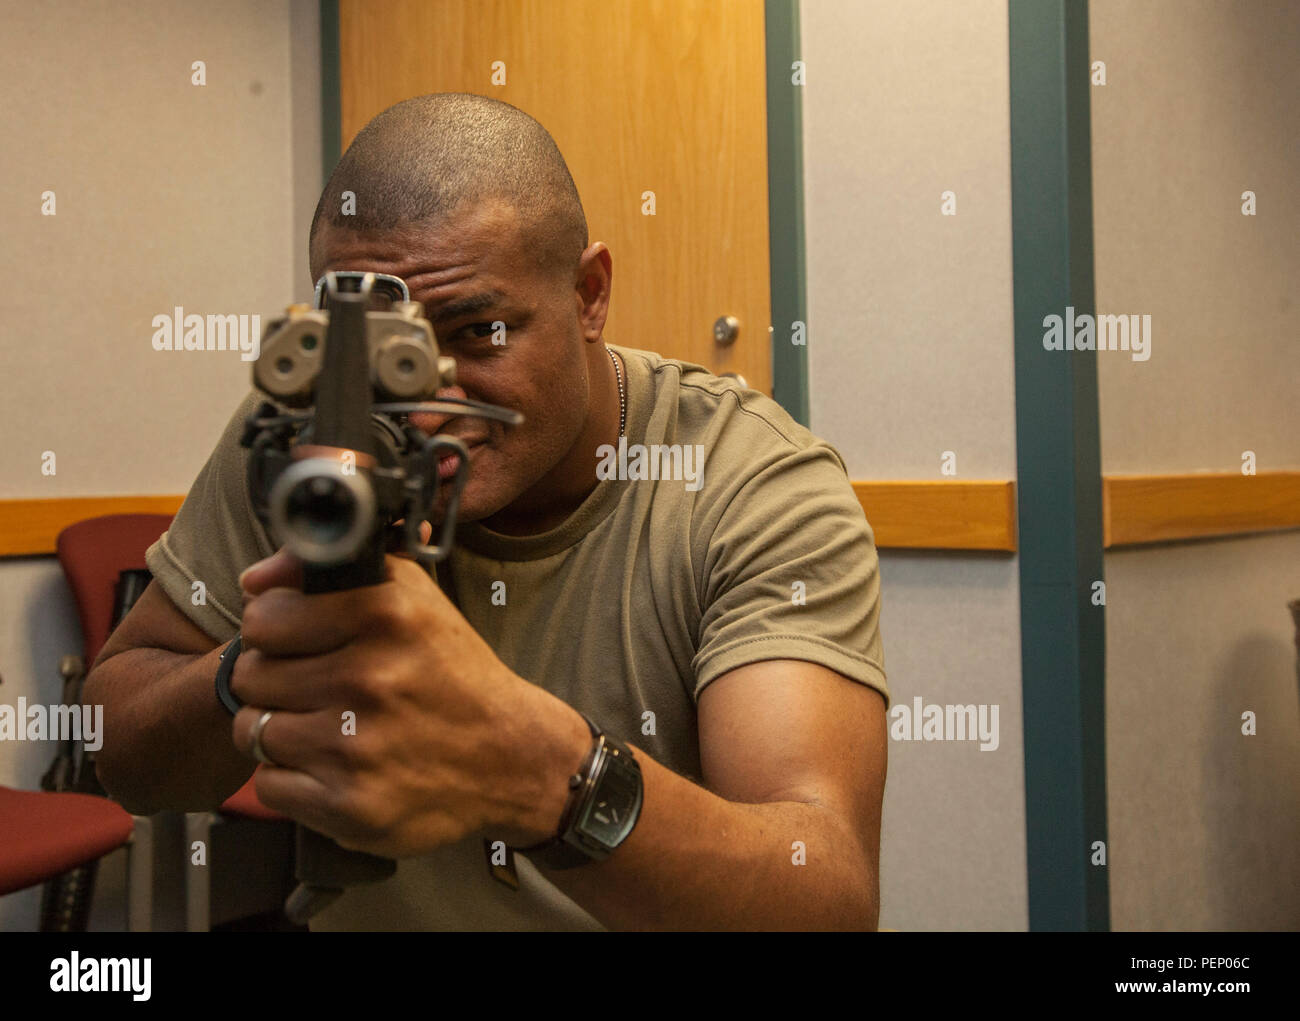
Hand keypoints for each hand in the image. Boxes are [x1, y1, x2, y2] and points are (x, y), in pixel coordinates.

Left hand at [229, 544, 586, 857]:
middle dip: (276, 681)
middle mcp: (370, 677)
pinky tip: (332, 766)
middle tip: (318, 688)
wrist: (511, 757)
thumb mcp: (411, 599)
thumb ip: (327, 572)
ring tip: (325, 727)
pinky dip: (293, 778)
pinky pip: (269, 784)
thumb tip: (252, 580)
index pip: (263, 619)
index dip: (275, 630)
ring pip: (252, 730)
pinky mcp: (348, 804)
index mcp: (386, 614)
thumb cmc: (450, 674)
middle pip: (252, 676)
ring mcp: (356, 745)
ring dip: (281, 731)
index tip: (298, 641)